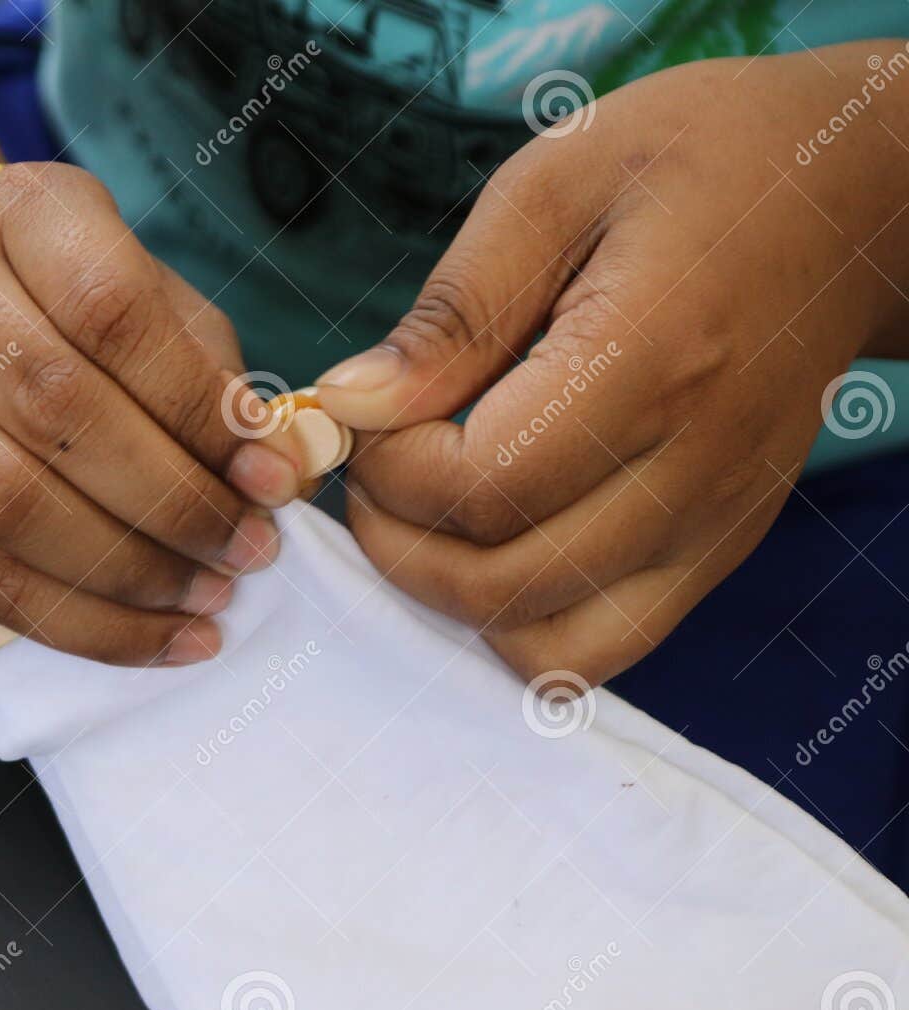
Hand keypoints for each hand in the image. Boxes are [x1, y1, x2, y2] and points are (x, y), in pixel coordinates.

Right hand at [0, 162, 304, 665]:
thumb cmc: (46, 300)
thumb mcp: (135, 284)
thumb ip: (205, 365)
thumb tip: (280, 465)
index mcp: (18, 219)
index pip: (109, 311)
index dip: (196, 405)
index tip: (269, 475)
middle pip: (57, 411)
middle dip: (173, 499)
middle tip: (249, 549)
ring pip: (9, 505)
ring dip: (128, 572)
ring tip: (211, 598)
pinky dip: (79, 625)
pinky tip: (157, 640)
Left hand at [317, 48, 908, 686]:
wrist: (850, 203)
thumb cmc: (698, 167)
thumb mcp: (554, 186)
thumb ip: (452, 312)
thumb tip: (351, 405)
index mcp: (651, 360)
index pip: (481, 488)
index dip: (386, 470)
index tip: (366, 414)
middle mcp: (693, 468)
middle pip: (499, 584)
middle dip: (395, 541)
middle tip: (374, 469)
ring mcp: (714, 526)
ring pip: (545, 645)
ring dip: (449, 595)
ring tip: (426, 510)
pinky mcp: (717, 553)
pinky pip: (599, 650)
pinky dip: (519, 621)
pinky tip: (490, 542)